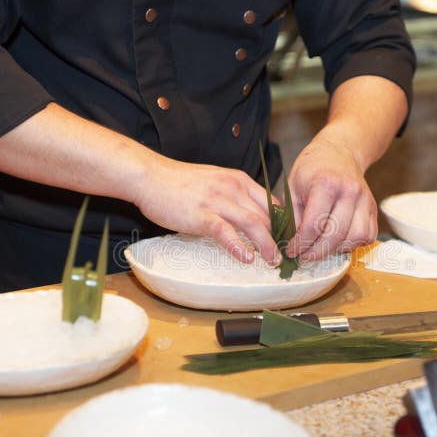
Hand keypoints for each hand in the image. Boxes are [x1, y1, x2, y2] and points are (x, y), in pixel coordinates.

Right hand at [133, 155, 281, 264]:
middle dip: (279, 238)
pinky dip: (239, 247)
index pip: (271, 202)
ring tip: (272, 261)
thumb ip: (233, 195)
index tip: (287, 240)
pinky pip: (226, 232)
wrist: (150, 176)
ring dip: (266, 245)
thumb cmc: (179, 182)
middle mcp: (233, 188)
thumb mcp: (215, 180)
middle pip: (266, 215)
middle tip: (284, 256)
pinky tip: (246, 258)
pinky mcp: (201, 215)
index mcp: (239, 180)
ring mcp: (217, 201)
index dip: (283, 223)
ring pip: (253, 224)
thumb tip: (248, 216)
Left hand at [285, 135, 377, 260]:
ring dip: (336, 249)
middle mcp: (350, 191)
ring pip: (354, 238)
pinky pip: (368, 236)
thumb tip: (292, 243)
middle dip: (316, 252)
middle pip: (335, 235)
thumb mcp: (293, 186)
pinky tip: (337, 241)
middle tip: (304, 256)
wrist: (340, 152)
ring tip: (321, 247)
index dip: (300, 244)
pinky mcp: (373, 207)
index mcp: (326, 183)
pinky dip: (353, 244)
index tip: (291, 251)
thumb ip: (292, 215)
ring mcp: (365, 199)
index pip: (314, 224)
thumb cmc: (312, 169)